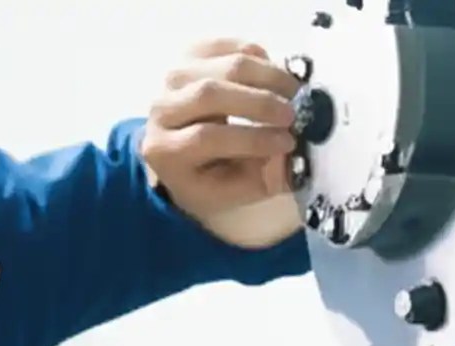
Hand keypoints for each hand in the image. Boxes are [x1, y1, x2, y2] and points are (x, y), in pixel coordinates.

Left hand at [140, 38, 302, 243]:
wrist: (178, 152)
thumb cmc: (208, 176)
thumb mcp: (231, 191)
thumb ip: (260, 176)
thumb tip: (291, 152)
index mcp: (164, 151)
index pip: (206, 137)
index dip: (252, 138)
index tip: (287, 141)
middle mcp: (161, 111)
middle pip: (209, 94)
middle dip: (259, 102)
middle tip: (292, 113)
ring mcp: (172, 80)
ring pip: (221, 65)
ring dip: (265, 75)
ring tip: (292, 92)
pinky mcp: (187, 57)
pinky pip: (224, 46)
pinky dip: (255, 55)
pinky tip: (272, 74)